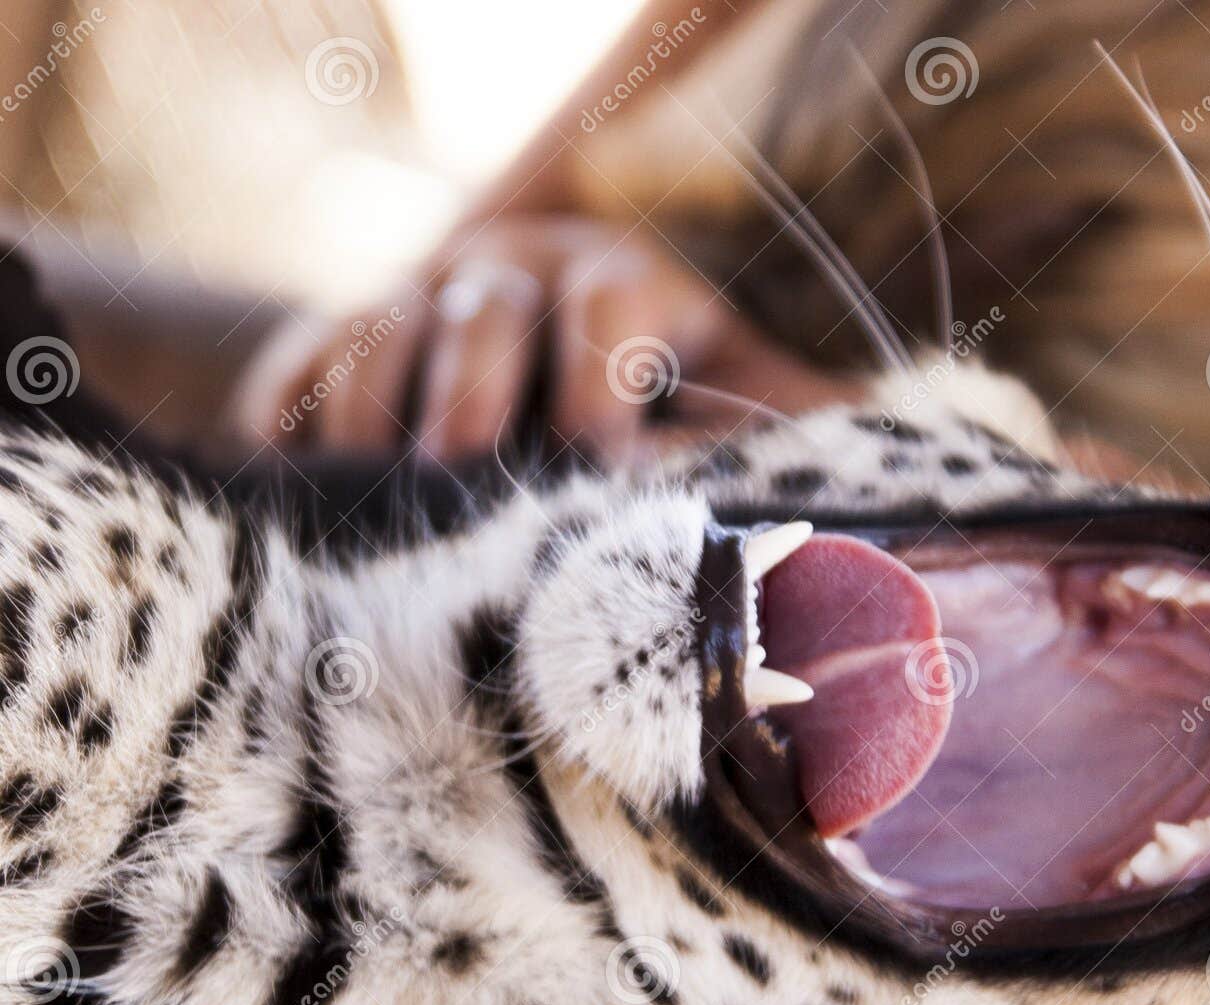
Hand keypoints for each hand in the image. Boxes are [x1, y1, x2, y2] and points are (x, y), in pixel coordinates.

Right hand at [231, 215, 861, 462]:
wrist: (537, 353)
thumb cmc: (662, 396)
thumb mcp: (739, 387)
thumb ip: (797, 421)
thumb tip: (898, 457)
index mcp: (622, 284)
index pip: (608, 310)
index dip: (601, 385)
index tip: (600, 474)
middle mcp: (514, 274)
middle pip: (485, 313)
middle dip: (476, 398)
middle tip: (468, 482)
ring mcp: (417, 298)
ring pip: (383, 330)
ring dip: (377, 413)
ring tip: (376, 501)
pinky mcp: (337, 338)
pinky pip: (299, 365)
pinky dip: (290, 422)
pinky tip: (287, 484)